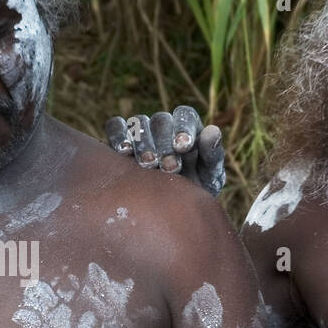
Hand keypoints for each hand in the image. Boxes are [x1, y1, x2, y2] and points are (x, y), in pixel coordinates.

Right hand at [105, 106, 224, 196]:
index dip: (183, 127)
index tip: (183, 147)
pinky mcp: (120, 140)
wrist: (168, 212)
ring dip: (142, 142)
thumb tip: (212, 131)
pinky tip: (124, 153)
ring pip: (138, 123)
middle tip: (168, 167)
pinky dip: (118, 135)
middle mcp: (163, 126)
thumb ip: (213, 155)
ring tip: (147, 164)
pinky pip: (115, 126)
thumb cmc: (194, 190)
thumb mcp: (209, 177)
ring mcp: (140, 131)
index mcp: (187, 127)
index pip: (184, 115)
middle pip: (160, 120)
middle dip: (163, 143)